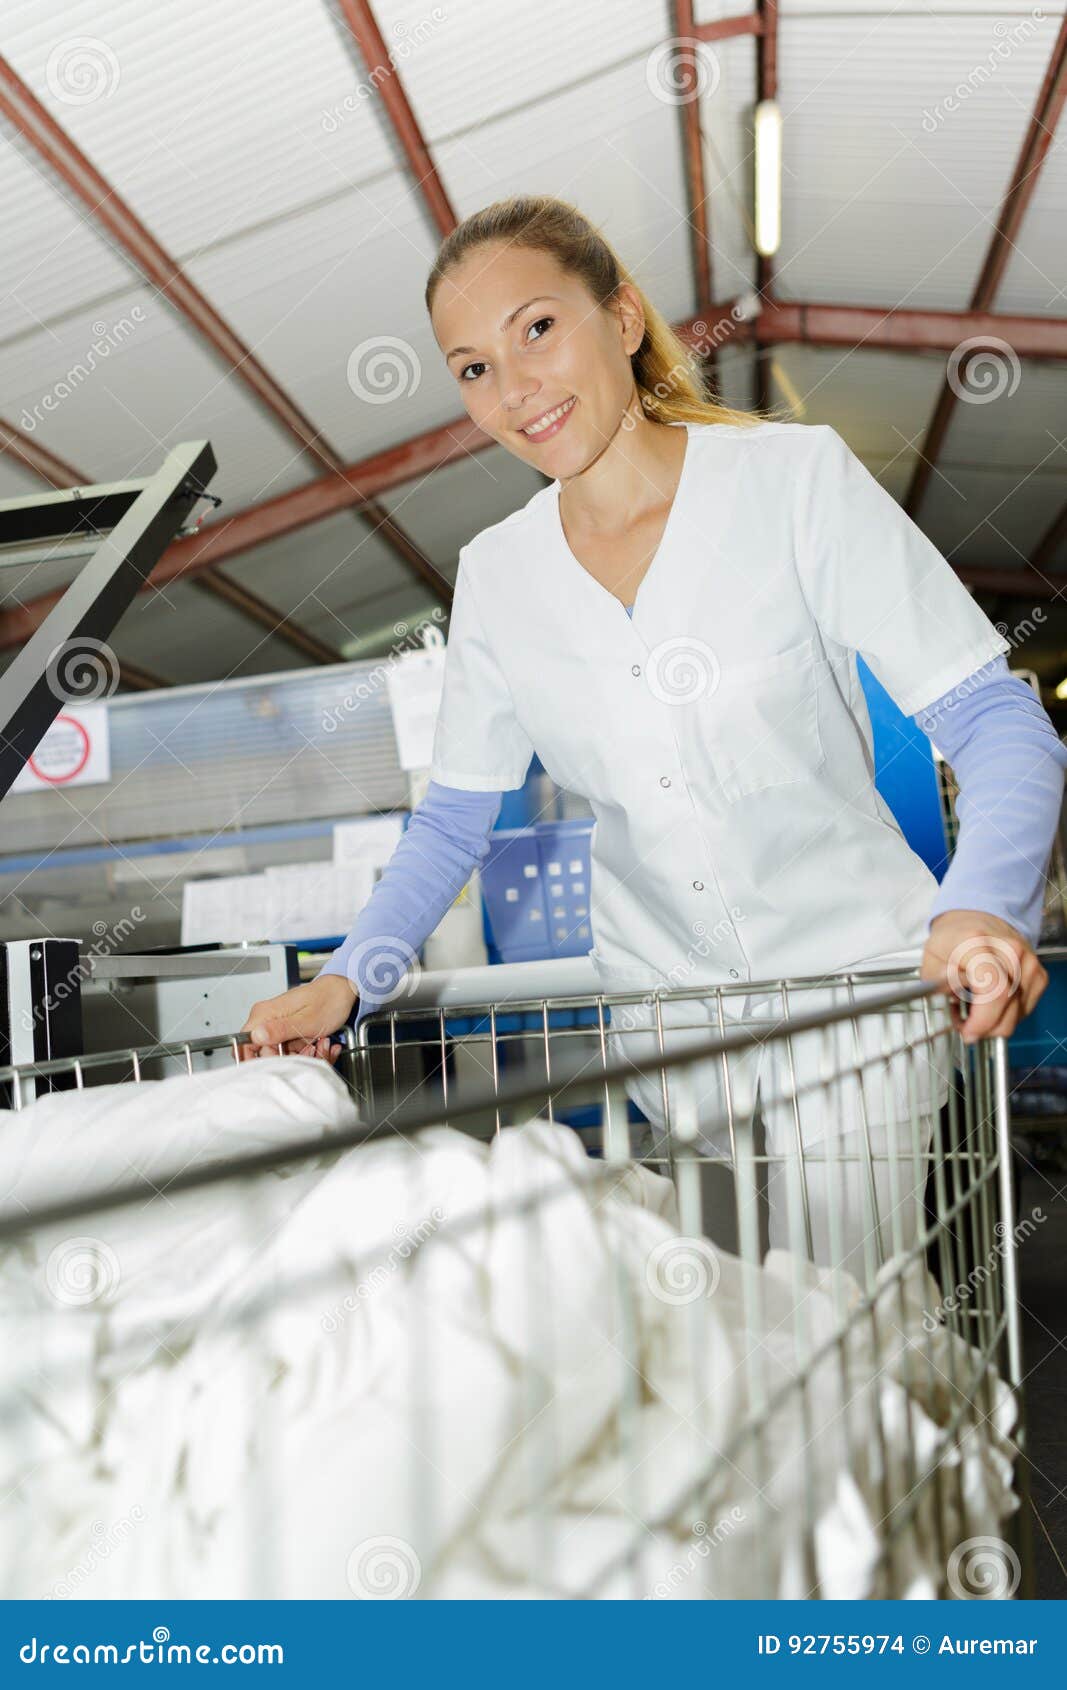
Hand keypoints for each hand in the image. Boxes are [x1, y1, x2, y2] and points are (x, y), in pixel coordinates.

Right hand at [238, 974, 357, 1063]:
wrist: (342, 991)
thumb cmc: (328, 1000)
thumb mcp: (306, 1020)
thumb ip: (280, 1030)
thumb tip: (256, 1037)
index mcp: (265, 1013)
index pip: (243, 1043)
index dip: (256, 1059)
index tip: (276, 1064)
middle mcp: (266, 1018)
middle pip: (263, 1052)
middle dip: (286, 1058)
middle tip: (307, 1051)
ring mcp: (276, 1024)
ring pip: (278, 1052)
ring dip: (298, 1055)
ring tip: (317, 1045)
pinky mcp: (286, 1029)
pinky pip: (288, 1048)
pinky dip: (304, 1050)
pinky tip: (317, 1044)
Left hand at [920, 909, 1047, 1043]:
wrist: (977, 921)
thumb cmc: (953, 941)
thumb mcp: (931, 958)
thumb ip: (938, 980)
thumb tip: (950, 995)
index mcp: (977, 943)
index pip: (993, 989)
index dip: (982, 1020)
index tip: (967, 1031)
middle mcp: (1009, 950)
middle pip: (1008, 1005)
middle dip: (985, 1027)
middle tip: (966, 1027)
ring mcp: (1027, 962)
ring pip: (1018, 1012)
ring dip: (996, 1022)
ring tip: (975, 1011)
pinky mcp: (1038, 974)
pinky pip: (1025, 1008)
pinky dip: (1008, 1015)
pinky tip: (991, 1006)